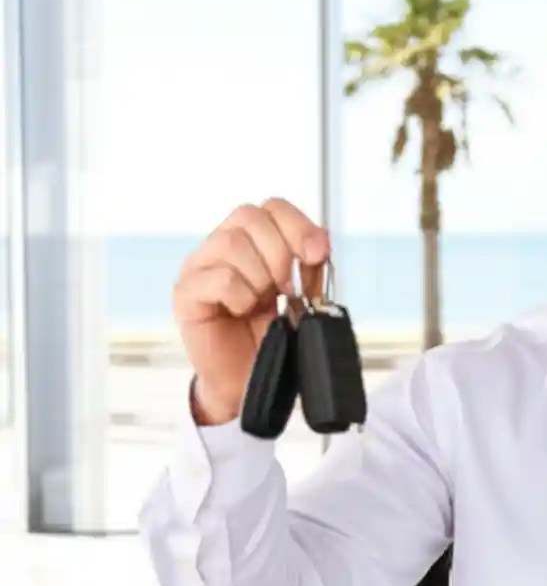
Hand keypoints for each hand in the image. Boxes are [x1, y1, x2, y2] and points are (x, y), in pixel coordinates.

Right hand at [172, 198, 329, 425]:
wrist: (250, 379)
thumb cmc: (272, 334)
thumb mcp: (303, 293)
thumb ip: (310, 265)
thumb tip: (320, 242)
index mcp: (252, 240)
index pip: (272, 207)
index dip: (298, 225)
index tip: (317, 254)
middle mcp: (221, 246)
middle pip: (250, 217)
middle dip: (279, 252)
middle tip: (285, 287)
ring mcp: (199, 267)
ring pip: (231, 242)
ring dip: (259, 275)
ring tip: (261, 302)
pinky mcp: (186, 294)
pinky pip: (217, 278)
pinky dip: (240, 295)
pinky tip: (241, 311)